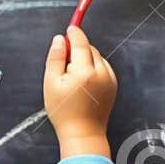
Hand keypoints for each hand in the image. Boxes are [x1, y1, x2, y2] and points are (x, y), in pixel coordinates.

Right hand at [44, 25, 116, 157]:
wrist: (83, 134)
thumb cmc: (64, 112)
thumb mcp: (51, 83)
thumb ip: (55, 58)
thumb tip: (60, 40)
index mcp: (84, 71)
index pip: (81, 42)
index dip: (74, 33)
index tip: (69, 29)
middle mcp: (101, 73)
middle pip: (89, 48)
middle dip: (77, 50)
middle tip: (64, 65)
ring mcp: (109, 79)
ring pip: (97, 57)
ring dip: (86, 59)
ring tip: (73, 78)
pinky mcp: (113, 85)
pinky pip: (103, 67)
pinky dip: (94, 68)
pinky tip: (84, 82)